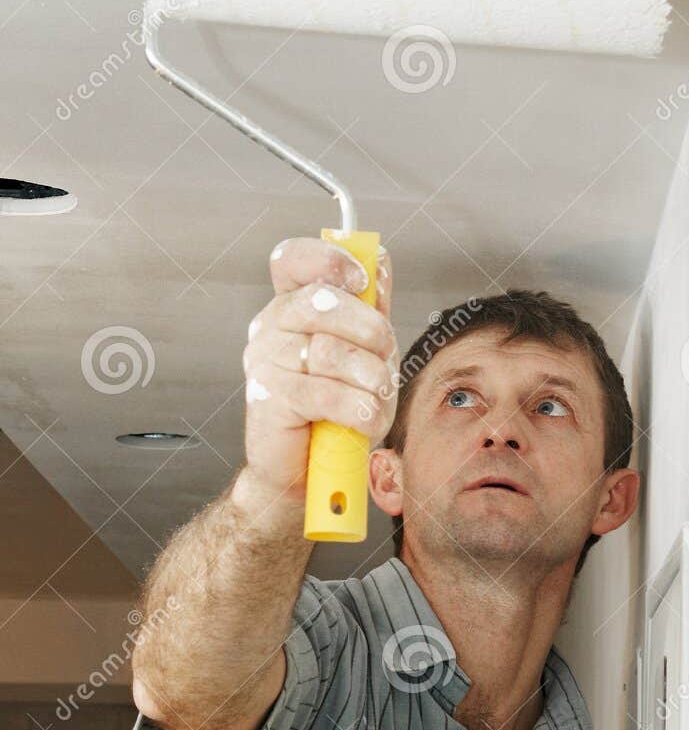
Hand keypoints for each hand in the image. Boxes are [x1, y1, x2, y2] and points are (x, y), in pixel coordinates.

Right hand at [241, 236, 396, 499]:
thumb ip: (370, 307)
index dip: (329, 259)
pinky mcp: (269, 398)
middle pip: (325, 302)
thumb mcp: (364, 352)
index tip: (360, 280)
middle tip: (382, 361)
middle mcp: (271, 326)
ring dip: (372, 383)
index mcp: (291, 305)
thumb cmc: (336, 408)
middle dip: (372, 333)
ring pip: (334, 352)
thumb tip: (381, 262)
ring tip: (373, 401)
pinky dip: (361, 412)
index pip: (293, 259)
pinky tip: (364, 422)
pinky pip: (330, 395)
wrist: (302, 471)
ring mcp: (264, 360)